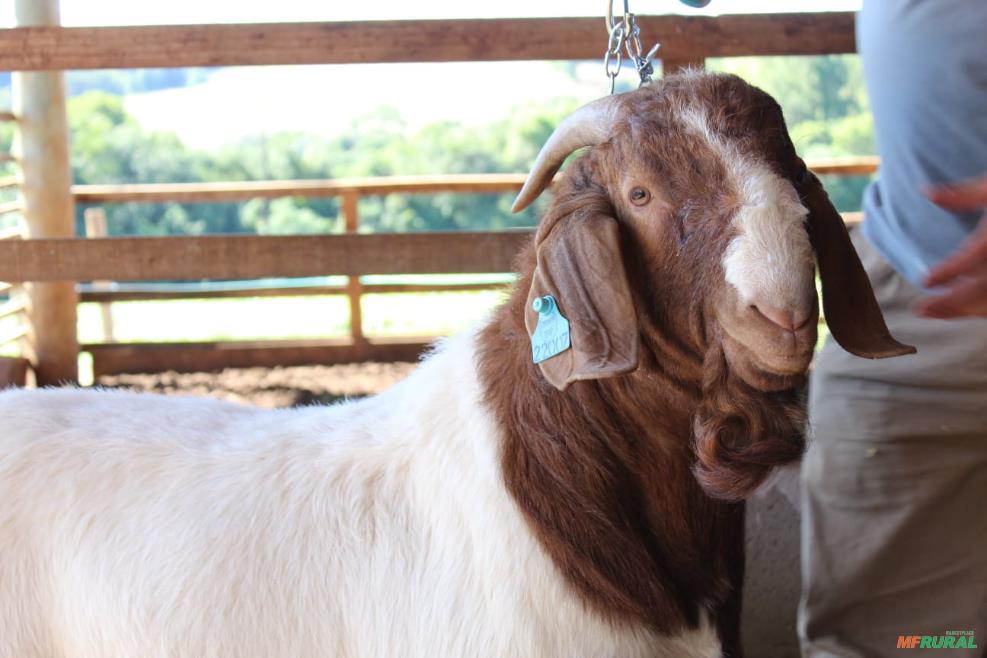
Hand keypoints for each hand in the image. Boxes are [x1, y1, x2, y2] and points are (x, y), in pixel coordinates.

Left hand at [917, 174, 986, 318]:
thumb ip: (965, 195)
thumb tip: (927, 192)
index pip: (977, 253)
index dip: (951, 270)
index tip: (925, 281)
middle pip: (985, 286)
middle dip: (953, 302)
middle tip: (920, 309)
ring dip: (963, 309)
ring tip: (931, 311)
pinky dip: (976, 308)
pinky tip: (952, 309)